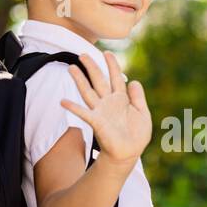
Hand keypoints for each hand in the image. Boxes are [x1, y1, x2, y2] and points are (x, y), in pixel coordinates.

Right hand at [60, 51, 151, 166]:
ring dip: (80, 80)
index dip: (112, 65)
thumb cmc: (136, 135)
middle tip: (83, 54)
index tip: (107, 53)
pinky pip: (83, 113)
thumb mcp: (143, 113)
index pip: (115, 77)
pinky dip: (73, 107)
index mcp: (121, 98)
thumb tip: (134, 81)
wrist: (128, 154)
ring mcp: (101, 111)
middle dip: (91, 67)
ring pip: (88, 92)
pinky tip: (63, 102)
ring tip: (71, 68)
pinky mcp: (96, 122)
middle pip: (98, 80)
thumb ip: (138, 97)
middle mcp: (109, 102)